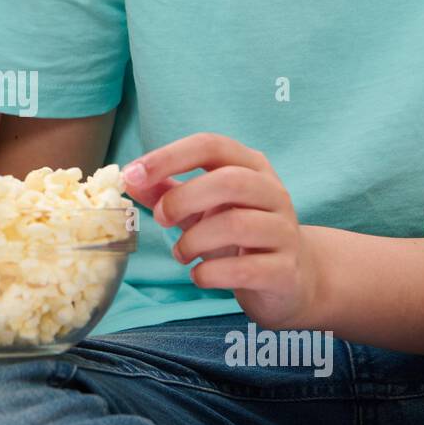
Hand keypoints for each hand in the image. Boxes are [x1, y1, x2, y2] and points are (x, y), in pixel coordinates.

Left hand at [121, 132, 321, 328]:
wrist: (293, 279)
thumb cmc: (241, 235)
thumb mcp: (203, 208)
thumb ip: (168, 192)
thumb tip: (131, 179)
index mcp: (251, 166)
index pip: (210, 145)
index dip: (168, 157)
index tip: (132, 175)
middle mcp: (273, 192)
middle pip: (228, 181)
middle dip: (182, 199)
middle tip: (161, 219)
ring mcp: (283, 231)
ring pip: (236, 225)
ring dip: (193, 241)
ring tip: (181, 254)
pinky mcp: (284, 270)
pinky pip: (244, 269)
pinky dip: (210, 274)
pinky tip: (199, 276)